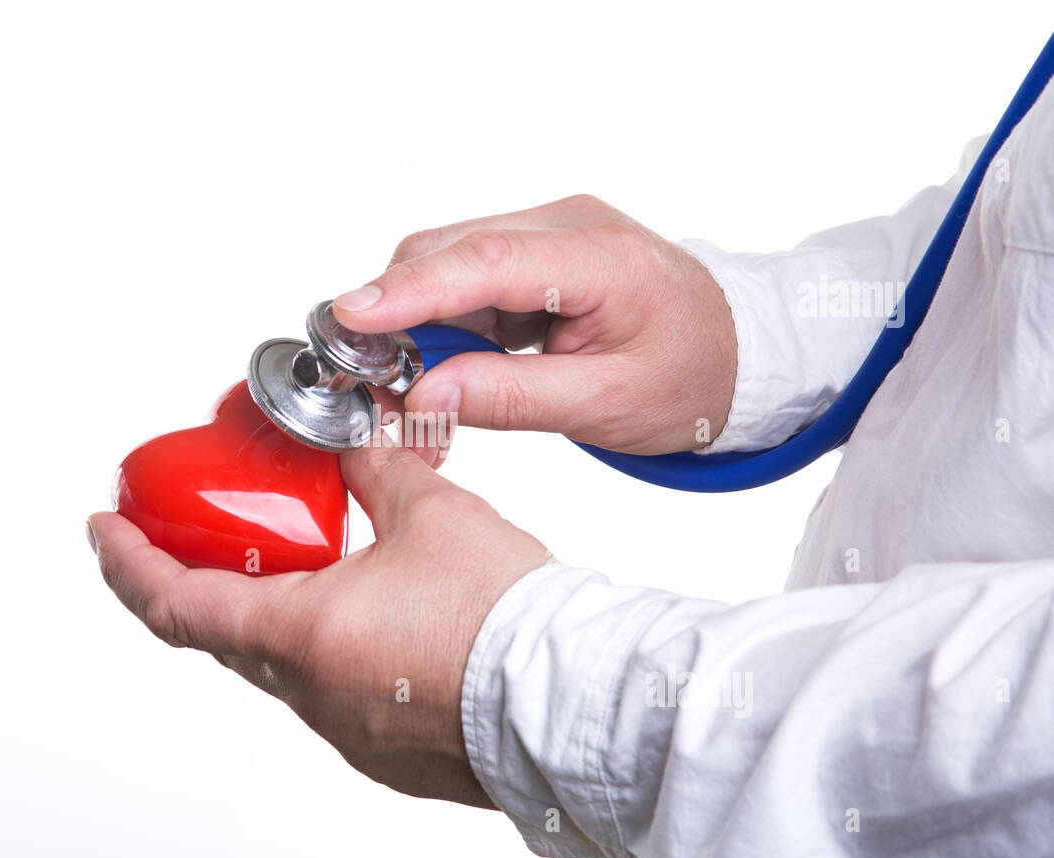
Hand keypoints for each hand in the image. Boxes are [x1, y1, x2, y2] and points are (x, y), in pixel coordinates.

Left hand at [87, 438, 548, 805]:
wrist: (572, 696)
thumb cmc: (505, 620)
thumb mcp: (428, 512)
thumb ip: (376, 468)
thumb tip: (356, 438)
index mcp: (301, 635)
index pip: (175, 602)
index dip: (127, 563)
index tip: (104, 531)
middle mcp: (312, 694)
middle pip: (220, 635)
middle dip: (197, 580)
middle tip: (195, 536)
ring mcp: (346, 730)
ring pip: (281, 665)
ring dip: (272, 613)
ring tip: (298, 563)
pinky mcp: (387, 752)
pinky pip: (332, 693)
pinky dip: (326, 648)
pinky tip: (366, 617)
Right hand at [332, 193, 736, 456]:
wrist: (739, 352)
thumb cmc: (691, 376)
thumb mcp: (607, 404)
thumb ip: (512, 398)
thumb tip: (423, 398)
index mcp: (599, 257)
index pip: (482, 262)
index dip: (408, 292)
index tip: (348, 318)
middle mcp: (566, 225)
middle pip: (448, 253)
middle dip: (397, 317)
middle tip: (375, 389)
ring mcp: (549, 232)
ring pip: (447, 265)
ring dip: (419, 328)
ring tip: (420, 398)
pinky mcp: (537, 252)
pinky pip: (467, 280)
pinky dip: (444, 327)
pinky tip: (450, 374)